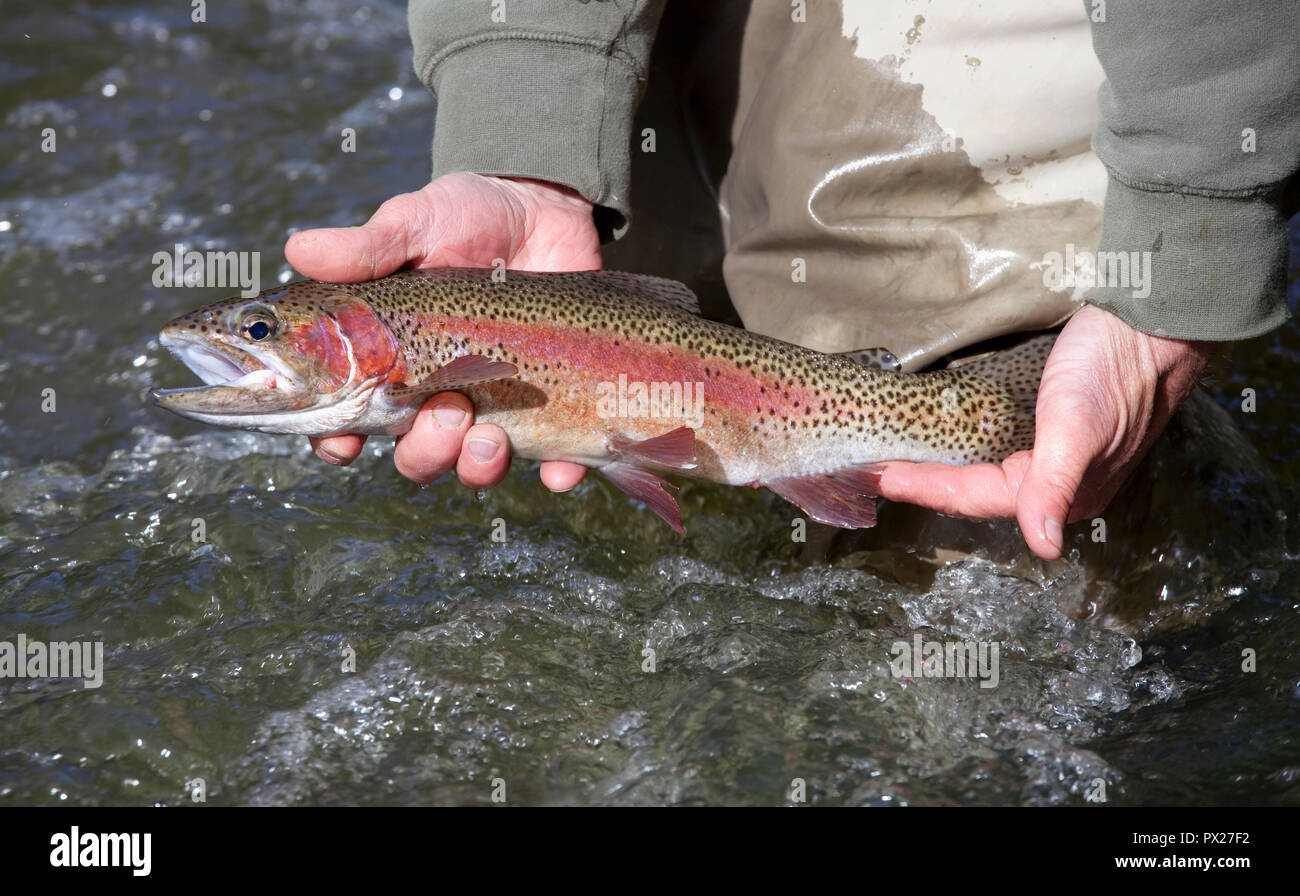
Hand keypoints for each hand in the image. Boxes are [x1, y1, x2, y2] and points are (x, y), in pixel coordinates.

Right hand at [285, 172, 597, 491]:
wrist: (545, 205)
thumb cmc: (467, 216)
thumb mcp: (415, 225)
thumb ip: (365, 248)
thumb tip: (297, 248)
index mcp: (390, 363)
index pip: (348, 421)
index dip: (338, 442)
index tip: (345, 442)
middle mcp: (437, 393)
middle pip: (415, 454)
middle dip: (424, 451)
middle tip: (444, 411)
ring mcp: (495, 402)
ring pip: (473, 465)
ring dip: (475, 465)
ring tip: (489, 434)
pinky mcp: (550, 403)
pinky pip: (554, 462)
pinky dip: (556, 475)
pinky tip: (560, 472)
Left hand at [875, 304, 1211, 559]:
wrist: (1157, 321)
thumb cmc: (1115, 368)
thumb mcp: (1075, 426)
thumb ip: (1053, 487)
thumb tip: (1046, 547)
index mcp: (1060, 492)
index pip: (970, 497)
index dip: (920, 488)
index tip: (876, 477)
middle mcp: (1057, 485)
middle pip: (972, 492)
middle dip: (922, 484)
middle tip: (870, 471)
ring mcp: (1057, 459)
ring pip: (982, 475)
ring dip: (938, 471)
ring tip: (895, 460)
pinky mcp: (1055, 432)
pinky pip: (996, 452)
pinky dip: (962, 451)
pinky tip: (943, 442)